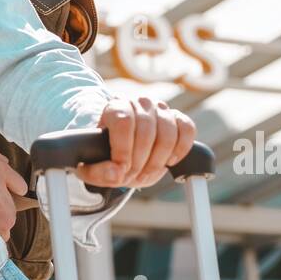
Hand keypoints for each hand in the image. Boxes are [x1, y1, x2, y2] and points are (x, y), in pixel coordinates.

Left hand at [75, 97, 196, 189]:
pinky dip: (181, 149)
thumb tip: (115, 174)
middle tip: (132, 176)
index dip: (123, 150)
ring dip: (158, 160)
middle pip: (146, 130)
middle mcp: (140, 102)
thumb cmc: (107, 155)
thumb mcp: (93, 166)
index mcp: (116, 106)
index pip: (124, 122)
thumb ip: (98, 172)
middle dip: (140, 161)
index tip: (120, 170)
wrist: (124, 150)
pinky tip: (168, 162)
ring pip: (168, 133)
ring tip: (147, 173)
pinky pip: (187, 130)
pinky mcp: (178, 118)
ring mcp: (161, 108)